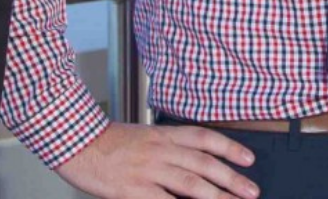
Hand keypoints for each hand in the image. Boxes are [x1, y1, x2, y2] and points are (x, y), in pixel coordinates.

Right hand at [57, 121, 258, 198]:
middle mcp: (159, 150)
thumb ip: (165, 148)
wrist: (75, 142)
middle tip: (252, 191)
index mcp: (161, 135)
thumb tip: (192, 164)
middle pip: (203, 163)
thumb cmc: (106, 141)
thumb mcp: (141, 136)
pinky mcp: (134, 191)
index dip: (228, 147)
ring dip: (217, 197)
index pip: (202, 138)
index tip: (248, 158)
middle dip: (231, 178)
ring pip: (191, 185)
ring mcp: (147, 171)